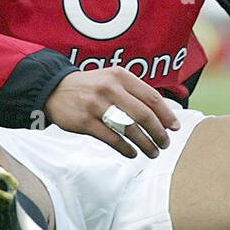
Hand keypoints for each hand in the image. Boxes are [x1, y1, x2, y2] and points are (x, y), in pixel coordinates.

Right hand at [44, 67, 180, 158]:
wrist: (54, 89)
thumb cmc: (91, 87)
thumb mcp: (112, 79)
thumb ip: (134, 92)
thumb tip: (162, 113)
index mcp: (121, 76)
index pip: (151, 97)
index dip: (166, 114)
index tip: (175, 128)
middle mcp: (110, 88)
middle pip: (143, 115)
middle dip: (159, 132)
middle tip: (165, 143)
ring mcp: (97, 105)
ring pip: (129, 129)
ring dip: (145, 144)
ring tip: (153, 152)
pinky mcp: (85, 121)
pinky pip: (111, 138)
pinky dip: (125, 148)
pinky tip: (132, 153)